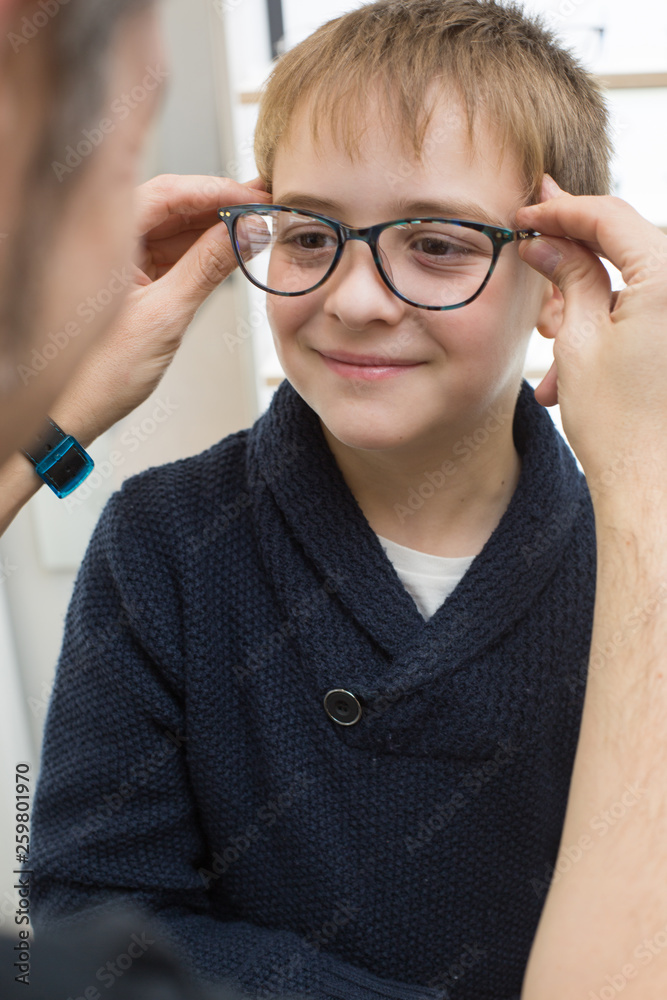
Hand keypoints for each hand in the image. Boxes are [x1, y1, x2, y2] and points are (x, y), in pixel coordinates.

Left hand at [53, 173, 271, 443]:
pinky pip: (171, 254)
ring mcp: (120, 261)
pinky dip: (201, 252)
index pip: (168, 193)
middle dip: (219, 206)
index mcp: (103, 238)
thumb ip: (208, 268)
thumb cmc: (98, 372)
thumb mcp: (165, 316)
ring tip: (255, 229)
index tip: (254, 197)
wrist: (73, 412)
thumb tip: (245, 233)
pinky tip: (231, 251)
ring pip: (174, 229)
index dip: (216, 191)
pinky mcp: (132, 281)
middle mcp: (108, 241)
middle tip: (263, 206)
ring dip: (214, 229)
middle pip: (172, 205)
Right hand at [516, 176, 666, 491]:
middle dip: (573, 252)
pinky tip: (571, 367)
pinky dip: (607, 327)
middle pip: (626, 243)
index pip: (611, 218)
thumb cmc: (617, 422)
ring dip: (585, 302)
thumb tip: (544, 240)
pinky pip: (645, 311)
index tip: (527, 213)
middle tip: (531, 247)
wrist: (649, 484)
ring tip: (548, 342)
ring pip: (631, 282)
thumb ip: (568, 276)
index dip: (563, 211)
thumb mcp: (579, 339)